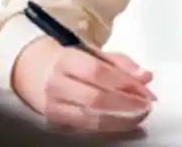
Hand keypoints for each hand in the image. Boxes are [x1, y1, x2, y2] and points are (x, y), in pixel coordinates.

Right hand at [11, 36, 155, 133]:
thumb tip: (145, 76)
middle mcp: (57, 84)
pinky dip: (110, 126)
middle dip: (126, 104)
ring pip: (91, 118)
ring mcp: (54, 106)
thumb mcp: (94, 53)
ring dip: (121, 119)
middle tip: (146, 105)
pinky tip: (125, 122)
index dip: (124, 82)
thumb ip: (122, 63)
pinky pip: (87, 127)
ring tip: (140, 115)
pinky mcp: (56, 122)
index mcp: (66, 60)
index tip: (145, 89)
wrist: (34, 72)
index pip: (97, 72)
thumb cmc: (70, 61)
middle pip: (95, 99)